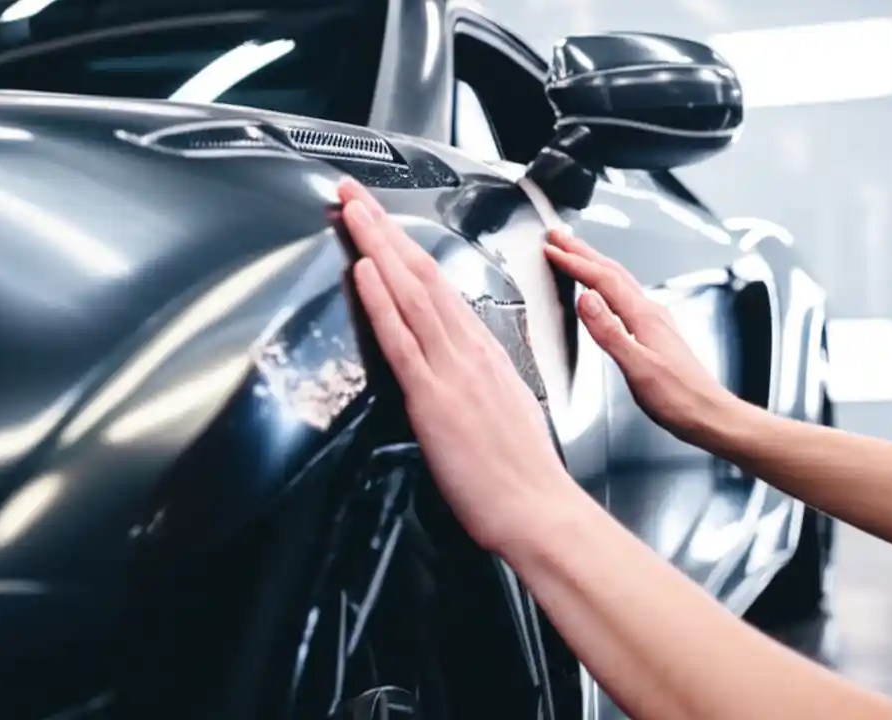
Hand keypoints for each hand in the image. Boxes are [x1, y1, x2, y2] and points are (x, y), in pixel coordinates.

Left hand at [338, 179, 581, 552]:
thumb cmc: (522, 472)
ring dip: (378, 245)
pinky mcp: (433, 398)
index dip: (406, 247)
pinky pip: (403, 339)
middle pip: (422, 273)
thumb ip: (476, 380)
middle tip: (354, 191)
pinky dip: (383, 300)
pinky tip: (367, 270)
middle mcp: (468, 350)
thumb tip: (458, 368)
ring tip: (352, 209)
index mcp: (483, 352)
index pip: (440, 285)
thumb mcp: (503, 409)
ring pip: (411, 292)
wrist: (539, 509)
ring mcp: (451, 370)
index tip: (382, 221)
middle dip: (384, 227)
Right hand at [544, 230, 733, 444]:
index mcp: (644, 317)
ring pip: (620, 282)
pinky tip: (606, 293)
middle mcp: (651, 313)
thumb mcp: (637, 367)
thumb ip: (609, 332)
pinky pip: (626, 298)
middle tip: (560, 237)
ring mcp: (655, 322)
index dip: (575, 263)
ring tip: (578, 255)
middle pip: (612, 272)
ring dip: (595, 264)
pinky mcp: (655, 334)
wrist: (709, 415)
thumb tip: (586, 299)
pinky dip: (607, 286)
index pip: (602, 280)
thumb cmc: (678, 397)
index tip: (552, 250)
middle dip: (583, 252)